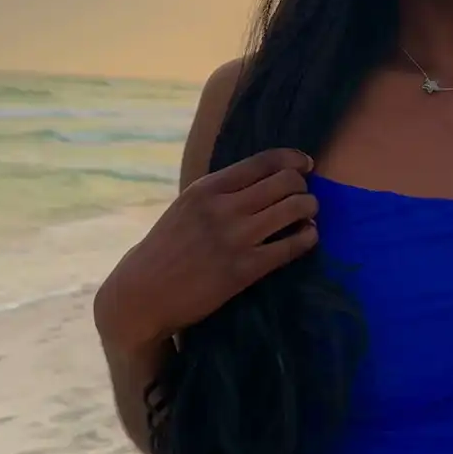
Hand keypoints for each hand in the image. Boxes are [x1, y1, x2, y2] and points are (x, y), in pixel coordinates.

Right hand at [94, 148, 318, 349]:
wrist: (143, 294)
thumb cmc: (164, 250)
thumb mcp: (186, 208)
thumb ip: (219, 194)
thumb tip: (262, 182)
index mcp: (207, 188)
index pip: (262, 161)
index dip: (292, 160)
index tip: (305, 165)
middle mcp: (222, 208)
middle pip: (285, 182)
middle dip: (302, 187)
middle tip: (304, 197)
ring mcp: (235, 238)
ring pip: (294, 208)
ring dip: (309, 209)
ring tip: (309, 216)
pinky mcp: (245, 269)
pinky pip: (291, 246)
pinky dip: (307, 238)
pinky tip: (307, 238)